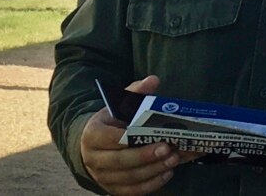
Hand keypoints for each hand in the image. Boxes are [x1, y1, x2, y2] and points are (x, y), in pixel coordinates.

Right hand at [80, 75, 178, 194]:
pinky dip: (152, 184)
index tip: (150, 135)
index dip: (129, 138)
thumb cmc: (110, 123)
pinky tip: (167, 172)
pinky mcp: (114, 190)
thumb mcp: (118, 105)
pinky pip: (134, 191)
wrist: (92, 146)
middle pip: (121, 161)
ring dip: (153, 170)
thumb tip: (153, 80)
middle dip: (146, 156)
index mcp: (93, 134)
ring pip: (130, 178)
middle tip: (168, 148)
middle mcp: (94, 159)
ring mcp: (103, 177)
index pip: (110, 138)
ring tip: (173, 159)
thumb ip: (135, 93)